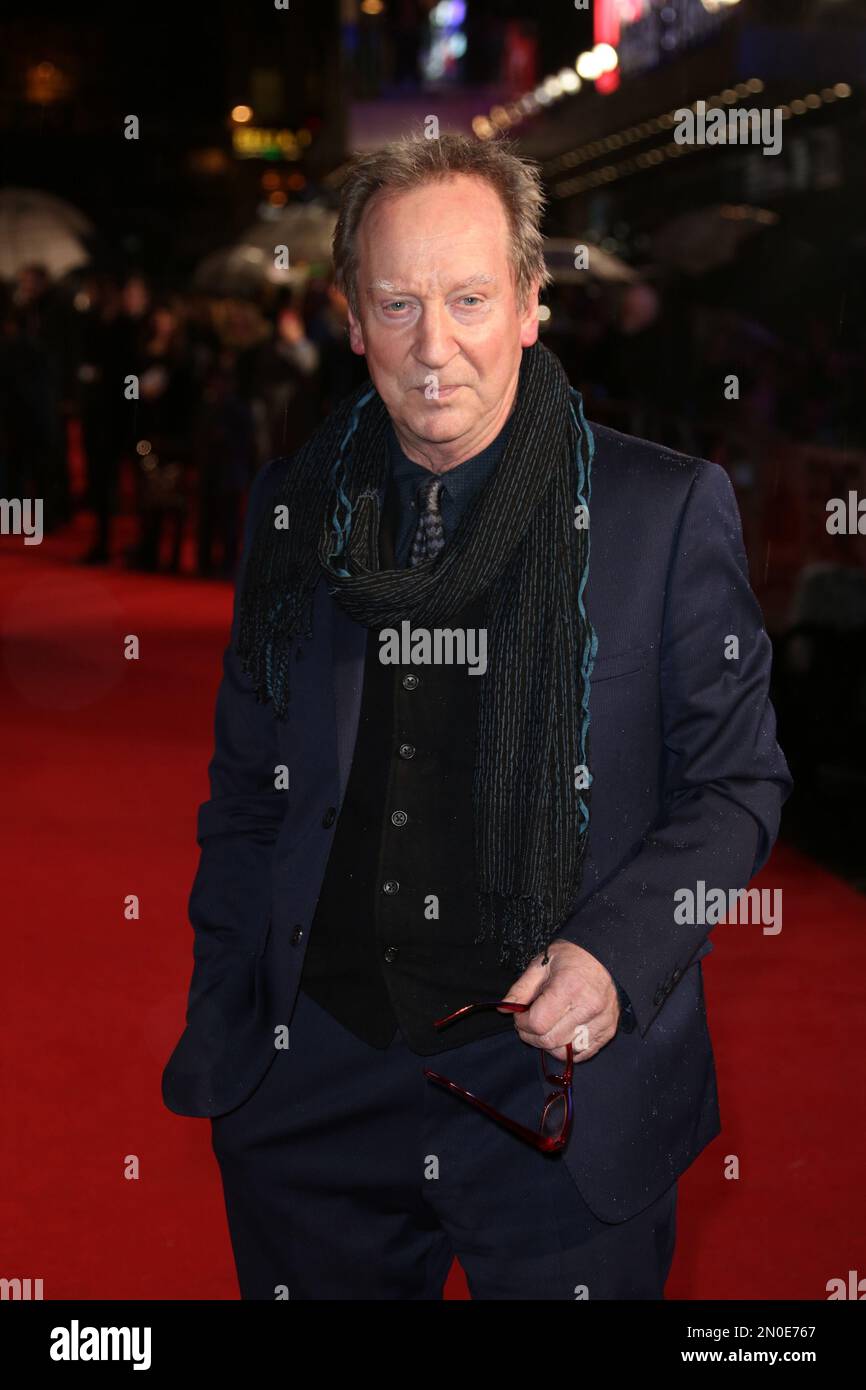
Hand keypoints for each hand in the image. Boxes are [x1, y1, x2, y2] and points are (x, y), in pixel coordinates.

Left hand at [499, 940, 619, 1063]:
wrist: (604, 954)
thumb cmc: (571, 957)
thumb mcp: (541, 964)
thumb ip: (521, 989)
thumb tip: (504, 1008)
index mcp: (569, 988)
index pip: (538, 1023)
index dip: (522, 1023)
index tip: (519, 1015)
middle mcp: (588, 1007)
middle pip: (550, 1040)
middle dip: (531, 1036)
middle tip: (529, 1023)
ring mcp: (602, 1021)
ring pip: (565, 1051)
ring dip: (549, 1045)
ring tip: (546, 1028)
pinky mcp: (609, 1030)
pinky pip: (583, 1054)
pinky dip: (568, 1049)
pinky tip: (562, 1034)